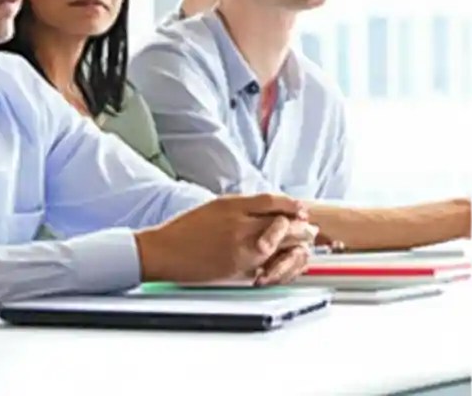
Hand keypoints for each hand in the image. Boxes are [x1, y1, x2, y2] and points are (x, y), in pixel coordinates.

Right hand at [134, 193, 310, 283]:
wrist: (162, 251)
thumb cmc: (183, 232)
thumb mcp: (211, 209)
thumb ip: (239, 209)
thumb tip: (266, 212)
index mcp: (230, 205)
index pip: (272, 201)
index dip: (291, 206)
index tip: (301, 210)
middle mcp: (238, 224)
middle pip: (283, 223)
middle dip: (301, 227)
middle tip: (309, 230)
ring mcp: (240, 248)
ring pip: (282, 245)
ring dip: (296, 246)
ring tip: (302, 248)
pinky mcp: (238, 269)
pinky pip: (271, 266)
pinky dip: (283, 265)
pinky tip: (285, 264)